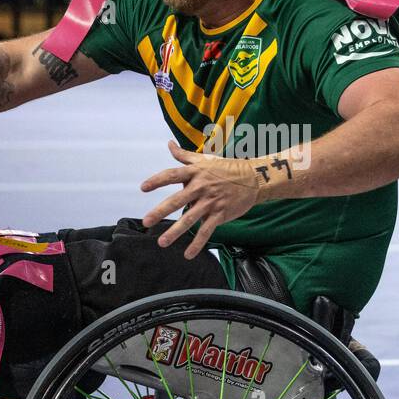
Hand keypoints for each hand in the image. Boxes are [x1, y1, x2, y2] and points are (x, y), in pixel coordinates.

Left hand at [140, 140, 259, 259]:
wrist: (255, 178)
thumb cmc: (227, 168)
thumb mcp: (205, 160)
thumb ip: (184, 155)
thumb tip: (169, 144)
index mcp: (196, 173)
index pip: (172, 175)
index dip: (157, 180)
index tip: (143, 188)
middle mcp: (201, 187)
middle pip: (177, 200)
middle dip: (161, 211)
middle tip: (146, 222)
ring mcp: (211, 202)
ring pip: (190, 218)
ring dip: (175, 231)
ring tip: (162, 242)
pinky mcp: (220, 214)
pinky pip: (207, 231)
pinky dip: (197, 243)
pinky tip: (187, 254)